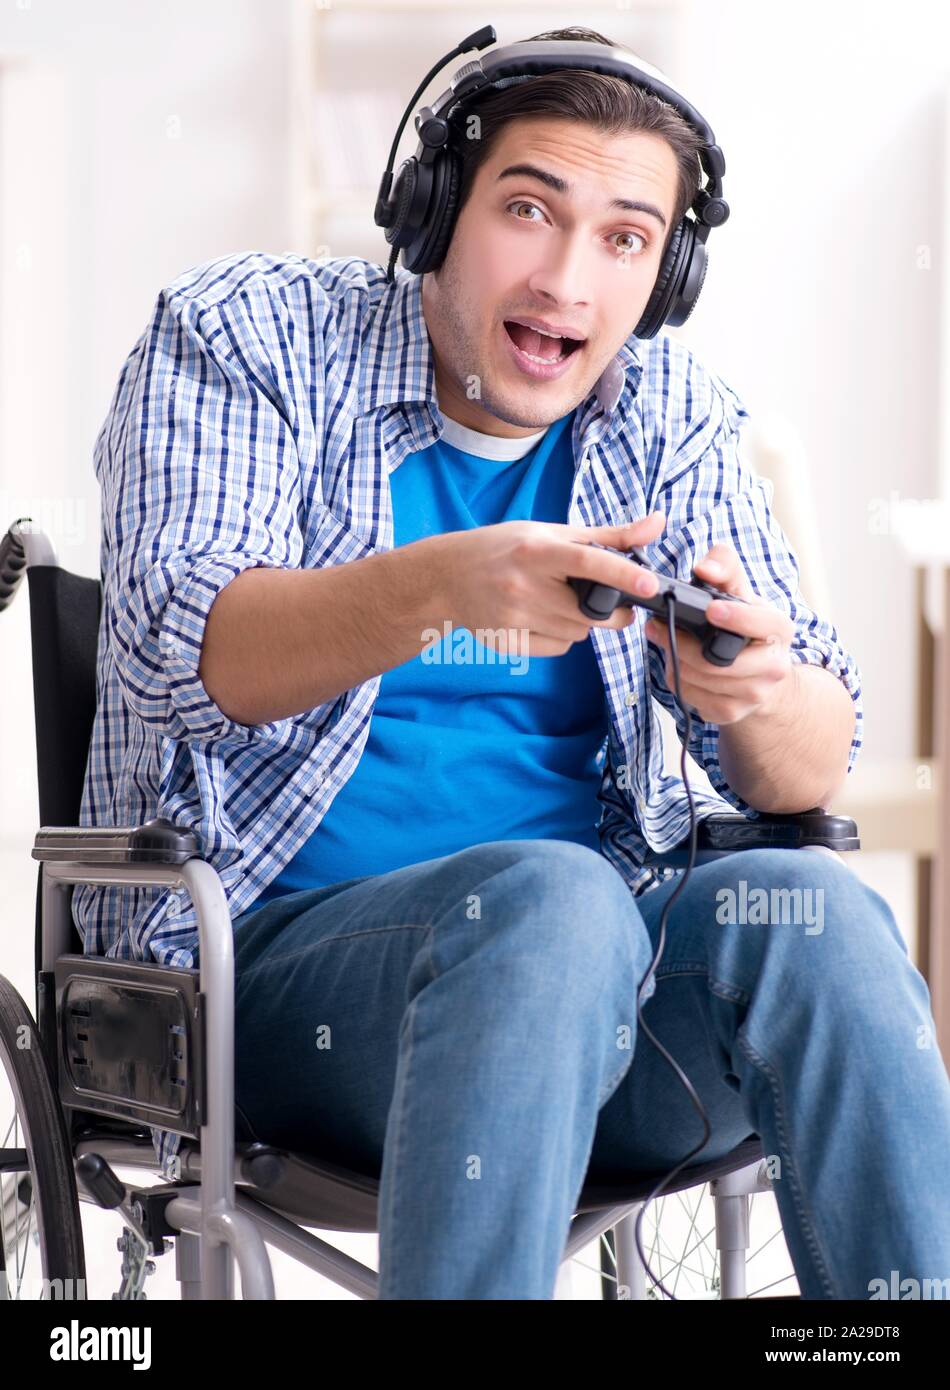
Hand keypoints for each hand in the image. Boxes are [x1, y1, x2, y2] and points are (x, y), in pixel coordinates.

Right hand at [433, 512, 666, 657]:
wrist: (446, 578)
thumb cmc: (504, 549)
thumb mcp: (550, 534)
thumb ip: (606, 536)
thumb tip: (657, 524)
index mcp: (535, 551)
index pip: (587, 562)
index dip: (622, 575)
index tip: (649, 584)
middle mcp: (523, 585)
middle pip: (590, 612)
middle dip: (612, 610)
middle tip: (612, 600)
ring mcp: (513, 618)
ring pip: (578, 633)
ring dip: (582, 622)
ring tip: (558, 601)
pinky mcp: (507, 643)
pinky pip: (558, 648)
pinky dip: (561, 636)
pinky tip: (541, 617)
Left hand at [643, 543, 794, 723]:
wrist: (761, 676)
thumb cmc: (746, 625)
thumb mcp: (740, 591)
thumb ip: (724, 566)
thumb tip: (704, 569)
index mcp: (779, 630)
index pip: (761, 624)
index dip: (736, 618)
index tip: (712, 610)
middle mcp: (773, 667)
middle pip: (716, 661)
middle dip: (680, 643)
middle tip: (655, 626)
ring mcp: (754, 694)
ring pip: (698, 679)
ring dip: (673, 660)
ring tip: (666, 642)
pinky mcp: (731, 713)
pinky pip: (690, 697)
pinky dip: (676, 679)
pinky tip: (677, 664)